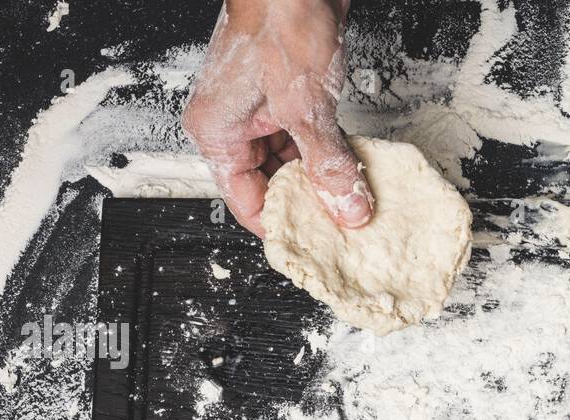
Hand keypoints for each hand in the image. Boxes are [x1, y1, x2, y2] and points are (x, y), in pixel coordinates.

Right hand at [182, 0, 371, 236]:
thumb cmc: (281, 22)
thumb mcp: (307, 110)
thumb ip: (328, 166)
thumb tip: (347, 210)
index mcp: (217, 132)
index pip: (246, 203)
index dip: (282, 226)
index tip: (314, 246)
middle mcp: (232, 123)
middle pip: (270, 185)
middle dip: (307, 204)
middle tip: (342, 226)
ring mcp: (258, 109)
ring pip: (291, 163)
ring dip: (321, 178)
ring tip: (352, 200)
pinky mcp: (284, 94)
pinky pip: (304, 139)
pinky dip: (327, 153)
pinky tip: (351, 167)